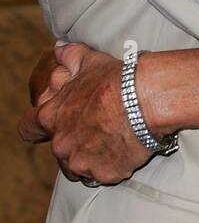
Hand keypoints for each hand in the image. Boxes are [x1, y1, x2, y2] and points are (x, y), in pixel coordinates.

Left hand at [19, 42, 153, 185]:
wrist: (145, 99)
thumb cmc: (115, 79)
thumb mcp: (90, 61)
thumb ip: (70, 56)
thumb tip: (58, 48)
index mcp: (52, 117)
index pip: (28, 129)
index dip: (37, 128)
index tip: (49, 127)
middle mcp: (61, 143)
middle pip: (61, 151)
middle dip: (77, 143)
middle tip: (100, 130)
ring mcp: (81, 162)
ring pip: (82, 167)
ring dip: (93, 158)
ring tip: (115, 141)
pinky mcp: (104, 174)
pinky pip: (107, 174)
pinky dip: (116, 165)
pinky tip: (129, 148)